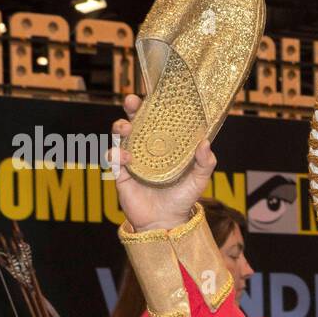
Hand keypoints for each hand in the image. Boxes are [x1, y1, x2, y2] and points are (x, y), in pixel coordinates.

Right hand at [108, 94, 215, 231]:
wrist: (166, 223)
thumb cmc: (183, 199)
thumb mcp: (199, 180)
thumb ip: (205, 162)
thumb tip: (206, 143)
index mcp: (164, 145)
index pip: (157, 120)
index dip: (154, 105)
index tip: (154, 93)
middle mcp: (146, 148)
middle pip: (135, 120)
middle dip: (132, 107)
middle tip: (132, 101)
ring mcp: (131, 159)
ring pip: (119, 134)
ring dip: (120, 126)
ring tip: (127, 128)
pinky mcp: (121, 173)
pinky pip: (112, 157)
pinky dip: (116, 153)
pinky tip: (127, 157)